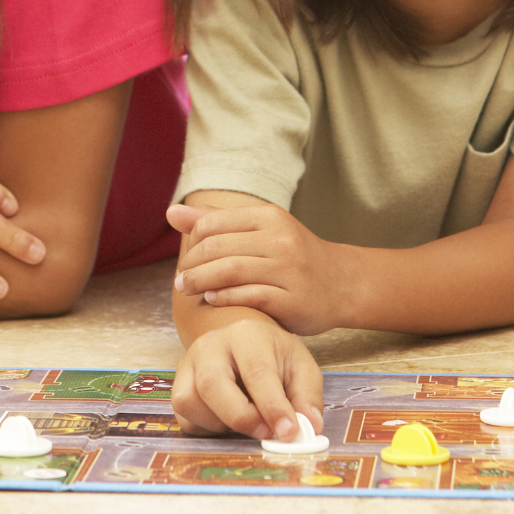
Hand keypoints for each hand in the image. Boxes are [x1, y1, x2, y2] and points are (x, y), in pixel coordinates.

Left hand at [168, 202, 339, 334]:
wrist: (341, 283)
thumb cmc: (292, 255)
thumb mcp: (259, 229)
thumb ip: (215, 221)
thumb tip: (171, 212)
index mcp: (269, 216)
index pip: (213, 224)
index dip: (191, 244)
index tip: (185, 260)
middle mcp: (280, 239)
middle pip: (218, 249)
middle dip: (192, 266)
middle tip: (180, 281)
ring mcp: (289, 270)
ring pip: (231, 271)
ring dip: (202, 282)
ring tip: (188, 290)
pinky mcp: (294, 300)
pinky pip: (250, 296)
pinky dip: (226, 298)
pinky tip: (213, 301)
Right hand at [172, 315, 322, 439]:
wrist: (243, 344)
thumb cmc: (273, 356)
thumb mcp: (300, 366)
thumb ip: (307, 396)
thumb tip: (310, 425)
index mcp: (246, 334)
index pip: (255, 370)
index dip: (271, 405)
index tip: (288, 431)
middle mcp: (210, 344)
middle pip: (211, 383)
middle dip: (240, 417)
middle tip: (265, 433)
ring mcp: (189, 363)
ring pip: (190, 401)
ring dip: (220, 423)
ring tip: (246, 420)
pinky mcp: (178, 385)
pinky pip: (184, 417)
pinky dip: (206, 428)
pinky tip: (227, 420)